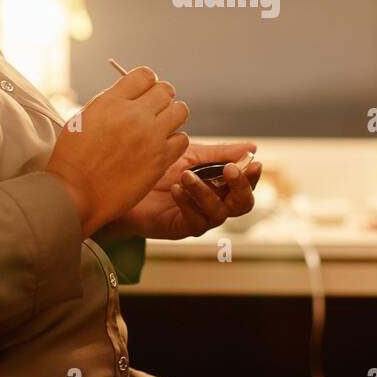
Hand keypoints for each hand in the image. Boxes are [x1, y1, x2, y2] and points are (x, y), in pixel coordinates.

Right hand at [45, 66, 190, 234]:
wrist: (75, 193)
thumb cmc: (73, 159)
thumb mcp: (84, 118)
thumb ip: (110, 104)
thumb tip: (130, 97)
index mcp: (111, 101)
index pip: (144, 75)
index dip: (147, 83)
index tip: (145, 93)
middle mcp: (133, 114)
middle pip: (165, 90)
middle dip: (161, 98)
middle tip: (155, 112)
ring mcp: (150, 136)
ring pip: (180, 111)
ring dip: (172, 117)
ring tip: (161, 129)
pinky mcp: (160, 159)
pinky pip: (183, 139)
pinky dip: (175, 142)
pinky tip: (162, 148)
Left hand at [99, 141, 260, 240]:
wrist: (123, 183)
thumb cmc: (158, 169)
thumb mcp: (190, 155)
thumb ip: (220, 153)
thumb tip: (252, 147)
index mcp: (219, 185)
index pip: (245, 185)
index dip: (252, 176)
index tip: (254, 163)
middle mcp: (213, 204)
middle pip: (242, 205)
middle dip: (240, 187)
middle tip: (229, 170)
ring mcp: (198, 218)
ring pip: (218, 213)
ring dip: (205, 191)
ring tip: (186, 174)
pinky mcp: (180, 229)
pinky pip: (195, 222)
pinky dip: (188, 203)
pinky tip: (175, 188)